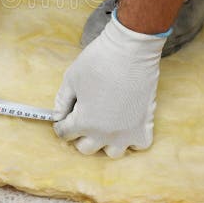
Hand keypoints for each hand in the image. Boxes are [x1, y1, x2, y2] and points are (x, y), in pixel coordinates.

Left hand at [53, 14, 165, 156]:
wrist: (130, 50)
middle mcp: (105, 134)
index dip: (61, 125)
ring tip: (104, 126)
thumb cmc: (98, 61)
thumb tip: (58, 116)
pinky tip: (125, 126)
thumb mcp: (71, 78)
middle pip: (86, 148)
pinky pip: (138, 145)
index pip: (64, 134)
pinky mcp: (145, 125)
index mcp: (84, 122)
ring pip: (112, 152)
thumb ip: (61, 101)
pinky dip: (131, 139)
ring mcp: (126, 132)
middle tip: (82, 121)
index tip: (63, 119)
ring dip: (105, 142)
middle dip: (80, 136)